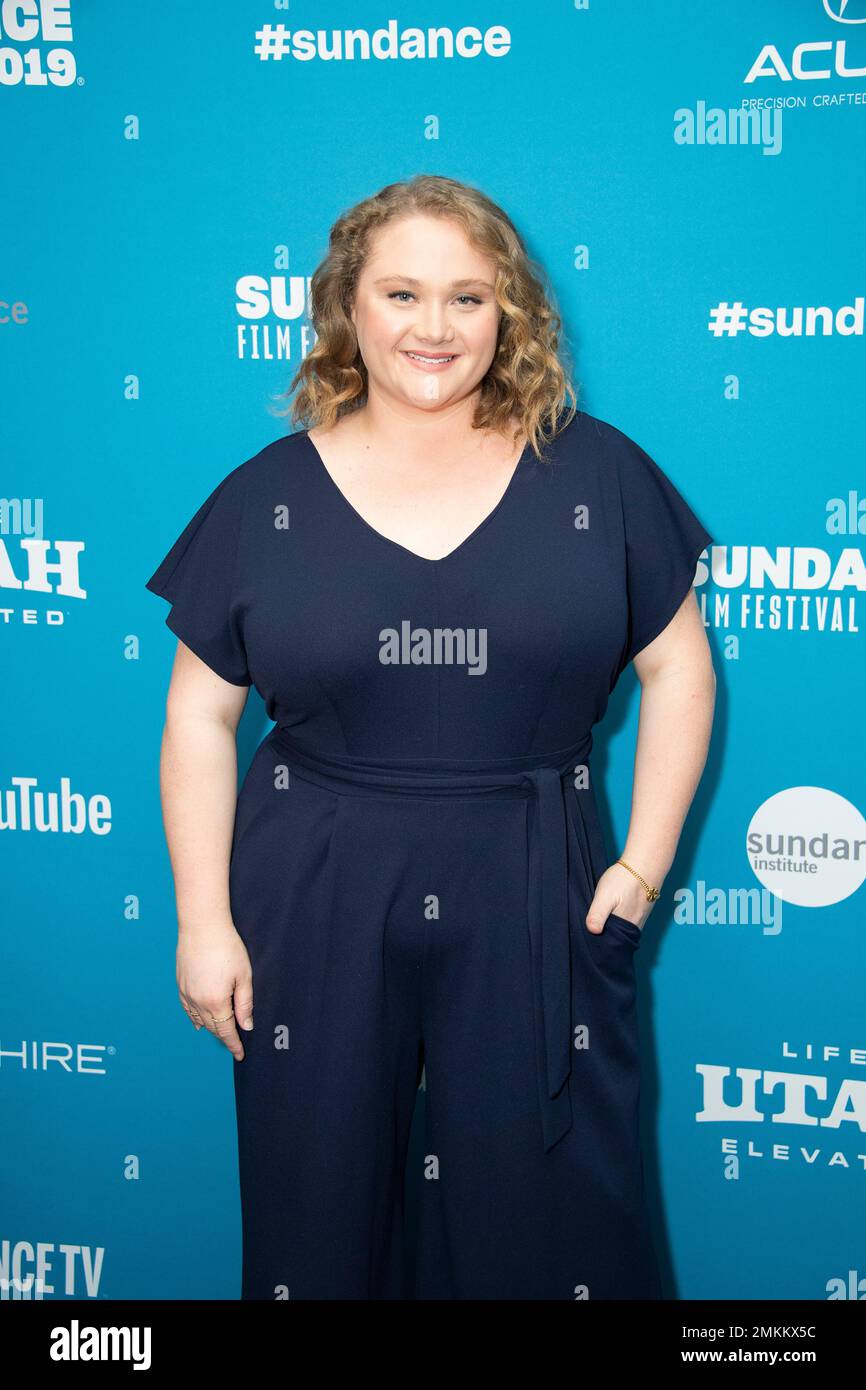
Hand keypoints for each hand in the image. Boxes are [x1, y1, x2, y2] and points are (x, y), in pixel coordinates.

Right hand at [176, 920, 253, 1060]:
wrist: (202, 926)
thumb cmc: (227, 947)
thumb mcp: (243, 976)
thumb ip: (245, 1003)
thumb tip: (246, 1025)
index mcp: (216, 1002)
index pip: (226, 1031)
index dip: (234, 1044)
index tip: (240, 1054)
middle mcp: (198, 1002)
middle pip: (212, 1027)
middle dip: (224, 1038)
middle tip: (234, 1045)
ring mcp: (186, 993)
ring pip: (198, 1020)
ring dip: (210, 1029)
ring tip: (220, 1035)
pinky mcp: (180, 984)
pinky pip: (187, 1009)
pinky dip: (194, 1018)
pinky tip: (199, 1022)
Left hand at [585, 864, 654, 936]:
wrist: (645, 864)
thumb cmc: (625, 879)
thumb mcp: (605, 896)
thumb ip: (597, 914)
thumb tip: (592, 931)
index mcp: (624, 927)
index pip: (610, 943)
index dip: (599, 941)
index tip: (588, 936)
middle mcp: (634, 927)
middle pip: (617, 937)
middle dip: (605, 934)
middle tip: (593, 925)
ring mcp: (640, 919)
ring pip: (623, 928)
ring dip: (612, 925)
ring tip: (601, 918)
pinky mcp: (642, 911)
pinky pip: (628, 920)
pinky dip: (620, 918)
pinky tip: (614, 910)